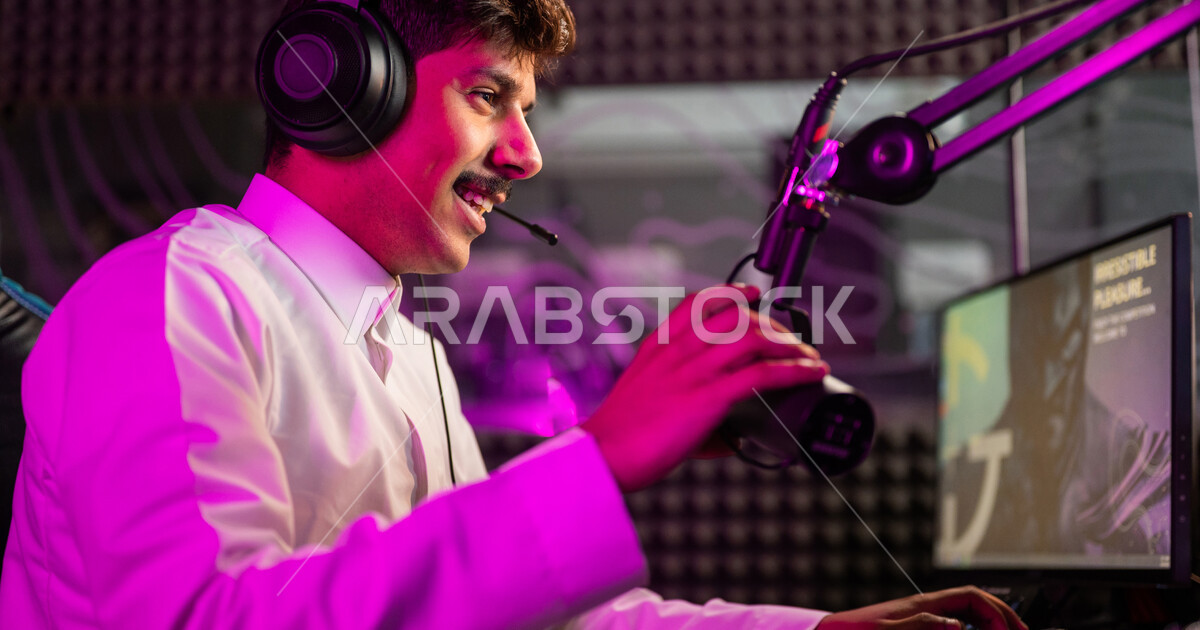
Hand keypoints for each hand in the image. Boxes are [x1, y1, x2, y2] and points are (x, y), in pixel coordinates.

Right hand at [580, 284, 828, 491]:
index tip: (752, 292)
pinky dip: (793, 370)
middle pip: (735, 317)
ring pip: (752, 338)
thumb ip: (684, 404)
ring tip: (807, 356)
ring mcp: (691, 373)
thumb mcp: (645, 401)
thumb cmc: (619, 436)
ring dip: (789, 345)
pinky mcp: (706, 398)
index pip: (696, 303)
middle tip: (791, 340)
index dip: (729, 292)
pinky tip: (810, 372)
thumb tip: (728, 437)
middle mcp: (676, 352)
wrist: (601, 455)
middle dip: (771, 324)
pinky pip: (761, 374)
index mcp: (657, 348)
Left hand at [815, 586, 1027, 629]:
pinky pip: (951, 625)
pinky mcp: (915, 627)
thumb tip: (957, 626)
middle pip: (975, 604)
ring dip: (988, 624)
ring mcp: (923, 618)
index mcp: (925, 604)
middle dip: (1001, 617)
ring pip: (965, 616)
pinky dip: (969, 629)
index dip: (997, 611)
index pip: (972, 597)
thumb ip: (922, 626)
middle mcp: (927, 608)